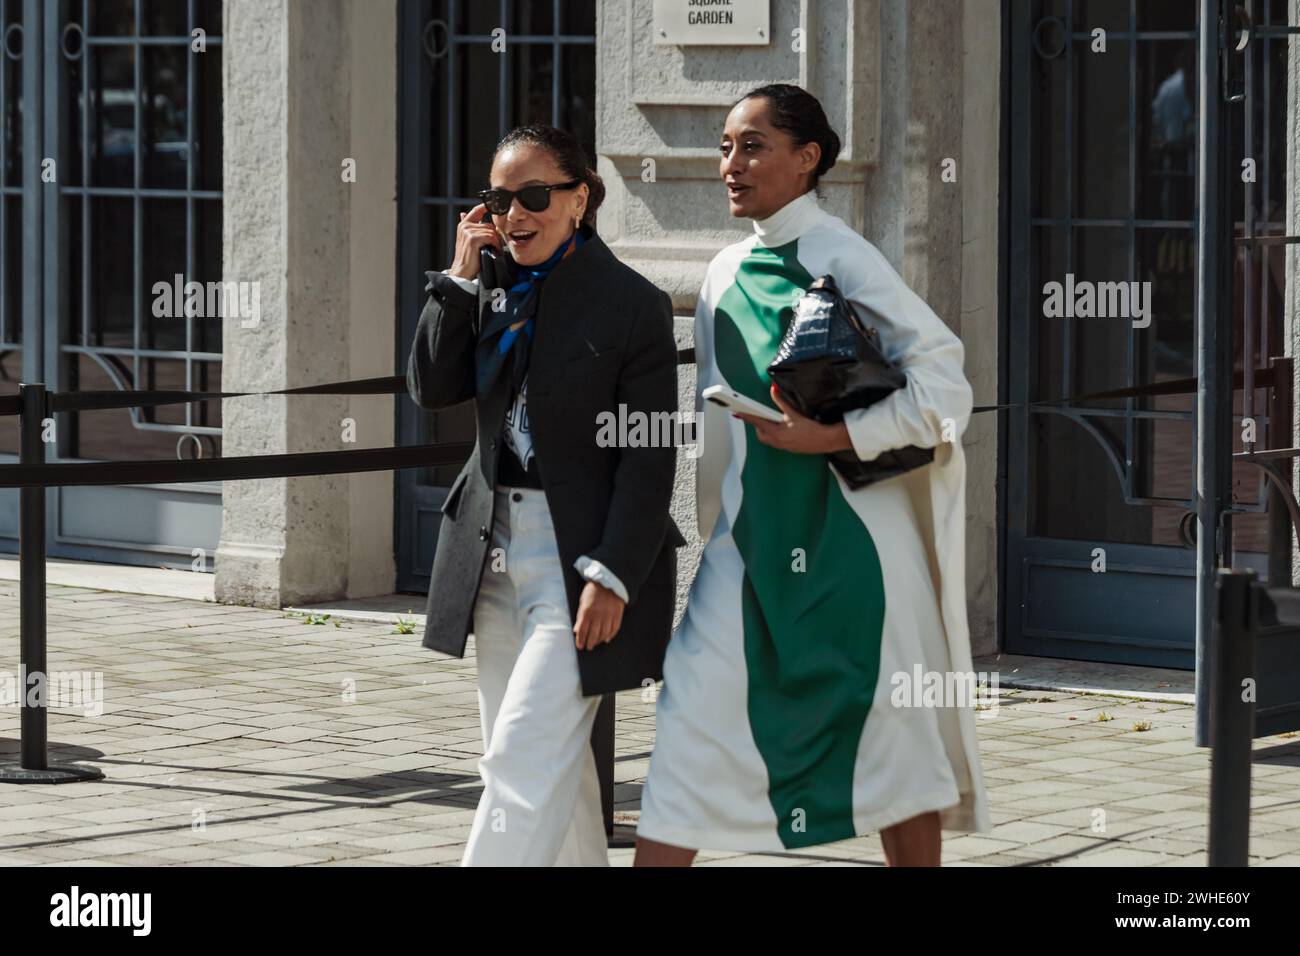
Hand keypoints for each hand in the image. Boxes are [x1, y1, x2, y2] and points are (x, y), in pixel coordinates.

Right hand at [447, 203, 501, 279]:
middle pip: (489, 225)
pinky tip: (492, 251)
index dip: (486, 207)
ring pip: (492, 232)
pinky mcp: (473, 238)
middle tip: (495, 246)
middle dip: (495, 236)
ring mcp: (468, 231)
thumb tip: (463, 213)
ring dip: (496, 242)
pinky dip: (495, 245)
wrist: (463, 270)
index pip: (477, 210)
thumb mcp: (467, 239)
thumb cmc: (469, 257)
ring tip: (493, 250)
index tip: (494, 206)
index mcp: (464, 225)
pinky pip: (491, 237)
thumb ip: (469, 227)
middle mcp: (465, 226)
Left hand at [574, 581, 625, 649]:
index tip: (579, 645)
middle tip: (588, 647)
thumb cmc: (593, 590)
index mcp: (587, 611)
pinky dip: (610, 635)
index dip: (580, 640)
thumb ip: (580, 616)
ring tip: (596, 644)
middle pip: (593, 634)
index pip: (582, 630)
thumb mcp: (582, 601)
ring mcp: (609, 615)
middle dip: (589, 643)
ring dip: (599, 641)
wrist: (609, 580)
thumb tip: (576, 630)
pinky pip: (614, 628)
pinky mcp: (617, 614)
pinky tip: (606, 639)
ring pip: (604, 633)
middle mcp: (598, 614)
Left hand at [734, 385, 854, 454]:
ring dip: (767, 431)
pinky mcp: (789, 448)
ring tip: (771, 422)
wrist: (824, 440)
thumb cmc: (810, 428)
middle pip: (760, 434)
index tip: (739, 412)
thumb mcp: (794, 412)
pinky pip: (776, 442)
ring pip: (768, 439)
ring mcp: (782, 446)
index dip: (747, 416)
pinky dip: (775, 435)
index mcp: (776, 432)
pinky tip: (782, 429)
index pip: (757, 422)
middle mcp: (777, 441)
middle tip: (759, 417)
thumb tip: (774, 390)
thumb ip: (781, 401)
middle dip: (758, 425)